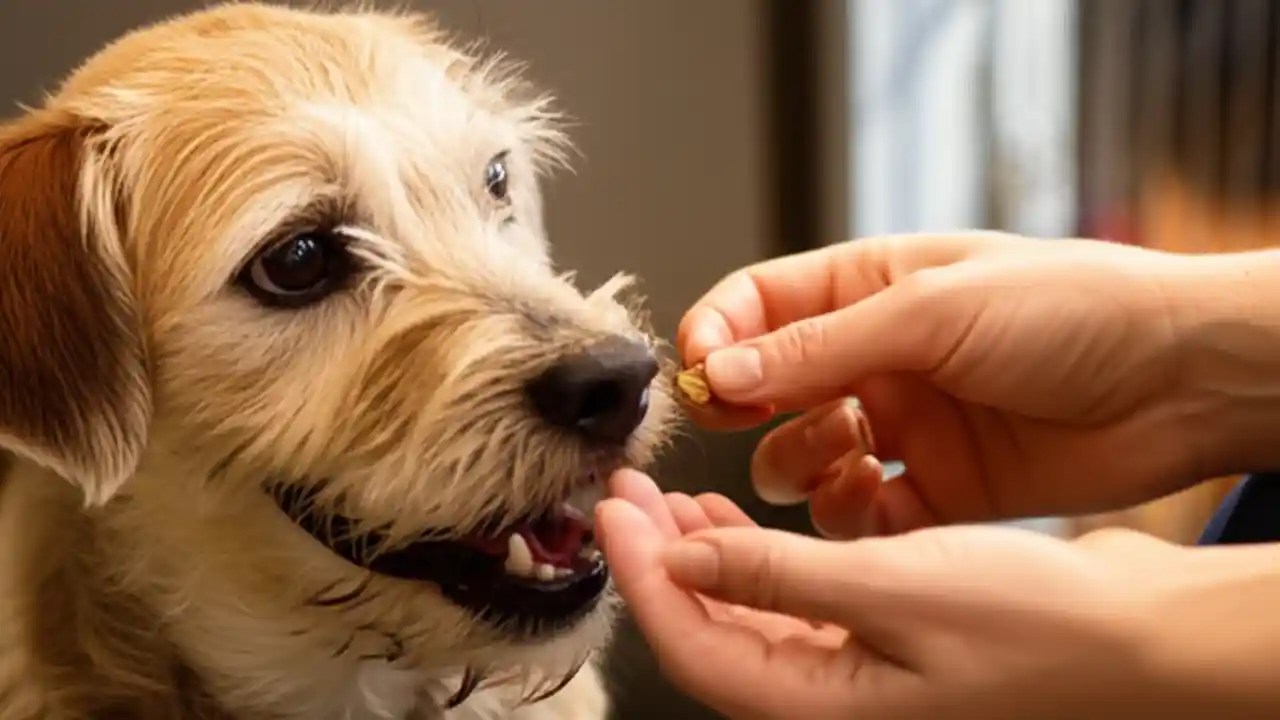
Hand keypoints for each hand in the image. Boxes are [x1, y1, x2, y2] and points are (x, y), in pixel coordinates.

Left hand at [598, 470, 1252, 719]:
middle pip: (706, 632)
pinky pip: (786, 606)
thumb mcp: (893, 588)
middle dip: (657, 561)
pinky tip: (731, 523)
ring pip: (741, 616)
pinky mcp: (874, 639)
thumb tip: (679, 563)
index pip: (692, 644)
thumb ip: (777, 577)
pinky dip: (751, 561)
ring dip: (698, 556)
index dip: (640, 576)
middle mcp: (826, 698)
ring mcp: (849, 672)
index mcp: (818, 706)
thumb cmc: (1036, 625)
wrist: (1137, 636)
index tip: (610, 510)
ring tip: (665, 499)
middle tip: (624, 492)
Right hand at [677, 232, 1279, 534]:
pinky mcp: (934, 489)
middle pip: (767, 385)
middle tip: (737, 419)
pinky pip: (858, 512)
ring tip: (842, 448)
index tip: (697, 371)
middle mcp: (876, 358)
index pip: (758, 305)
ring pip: (801, 456)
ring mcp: (902, 424)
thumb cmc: (1074, 309)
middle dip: (742, 406)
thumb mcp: (931, 310)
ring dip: (797, 461)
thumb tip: (718, 369)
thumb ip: (819, 347)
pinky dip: (848, 511)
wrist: (1179, 381)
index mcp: (870, 288)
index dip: (716, 336)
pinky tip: (876, 490)